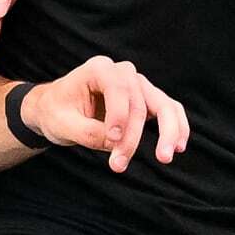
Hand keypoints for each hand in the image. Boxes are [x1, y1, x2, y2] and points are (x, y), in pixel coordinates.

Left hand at [22, 56, 191, 174]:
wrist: (56, 109)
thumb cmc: (56, 112)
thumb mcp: (61, 124)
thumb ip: (87, 132)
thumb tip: (116, 143)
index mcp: (99, 69)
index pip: (118, 89)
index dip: (118, 117)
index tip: (111, 141)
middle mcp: (122, 72)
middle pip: (140, 102)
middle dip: (132, 137)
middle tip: (118, 165)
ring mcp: (138, 85)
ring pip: (163, 104)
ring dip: (167, 132)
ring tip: (165, 157)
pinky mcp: (146, 100)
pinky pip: (169, 109)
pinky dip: (177, 126)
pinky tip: (178, 145)